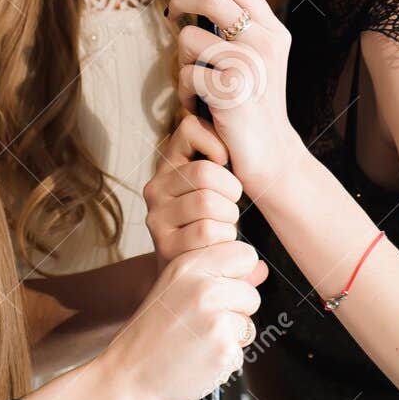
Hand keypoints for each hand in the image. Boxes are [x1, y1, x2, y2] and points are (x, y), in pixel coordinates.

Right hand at [95, 240, 265, 399]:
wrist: (126, 378)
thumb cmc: (148, 337)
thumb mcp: (175, 291)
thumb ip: (217, 276)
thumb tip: (261, 270)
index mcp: (189, 266)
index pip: (245, 254)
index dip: (237, 276)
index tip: (216, 290)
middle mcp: (204, 287)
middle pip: (251, 293)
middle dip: (234, 312)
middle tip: (199, 324)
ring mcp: (215, 318)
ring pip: (249, 324)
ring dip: (230, 337)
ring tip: (196, 342)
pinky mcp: (224, 348)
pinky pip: (241, 351)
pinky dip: (224, 360)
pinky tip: (198, 359)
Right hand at [144, 114, 244, 271]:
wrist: (192, 272)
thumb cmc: (214, 219)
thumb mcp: (217, 184)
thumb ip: (224, 156)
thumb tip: (243, 132)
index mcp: (168, 164)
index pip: (191, 128)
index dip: (219, 144)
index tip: (227, 164)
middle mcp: (155, 187)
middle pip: (205, 172)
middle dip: (232, 190)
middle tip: (232, 204)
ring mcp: (156, 217)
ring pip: (207, 202)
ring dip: (229, 217)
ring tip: (226, 225)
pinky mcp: (163, 245)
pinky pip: (207, 231)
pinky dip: (225, 238)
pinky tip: (221, 243)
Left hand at [166, 0, 303, 196]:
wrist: (270, 156)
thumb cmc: (254, 109)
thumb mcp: (257, 62)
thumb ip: (238, 32)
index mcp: (273, 31)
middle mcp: (265, 42)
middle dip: (181, 0)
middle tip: (172, 13)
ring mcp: (249, 64)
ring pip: (189, 37)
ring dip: (181, 60)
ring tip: (195, 83)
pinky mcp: (230, 88)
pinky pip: (186, 73)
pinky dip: (184, 92)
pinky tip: (199, 106)